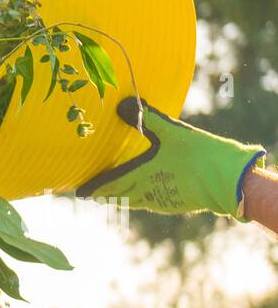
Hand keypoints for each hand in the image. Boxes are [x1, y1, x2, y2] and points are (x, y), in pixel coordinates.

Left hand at [76, 97, 265, 218]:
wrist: (227, 179)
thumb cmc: (198, 154)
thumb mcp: (171, 131)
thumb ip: (146, 118)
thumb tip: (123, 103)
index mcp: (142, 175)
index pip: (109, 184)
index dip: (94, 188)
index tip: (79, 193)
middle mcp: (147, 192)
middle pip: (119, 196)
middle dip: (105, 195)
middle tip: (92, 194)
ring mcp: (160, 200)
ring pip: (134, 201)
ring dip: (122, 198)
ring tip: (113, 194)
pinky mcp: (173, 204)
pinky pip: (150, 203)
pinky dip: (141, 199)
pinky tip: (143, 195)